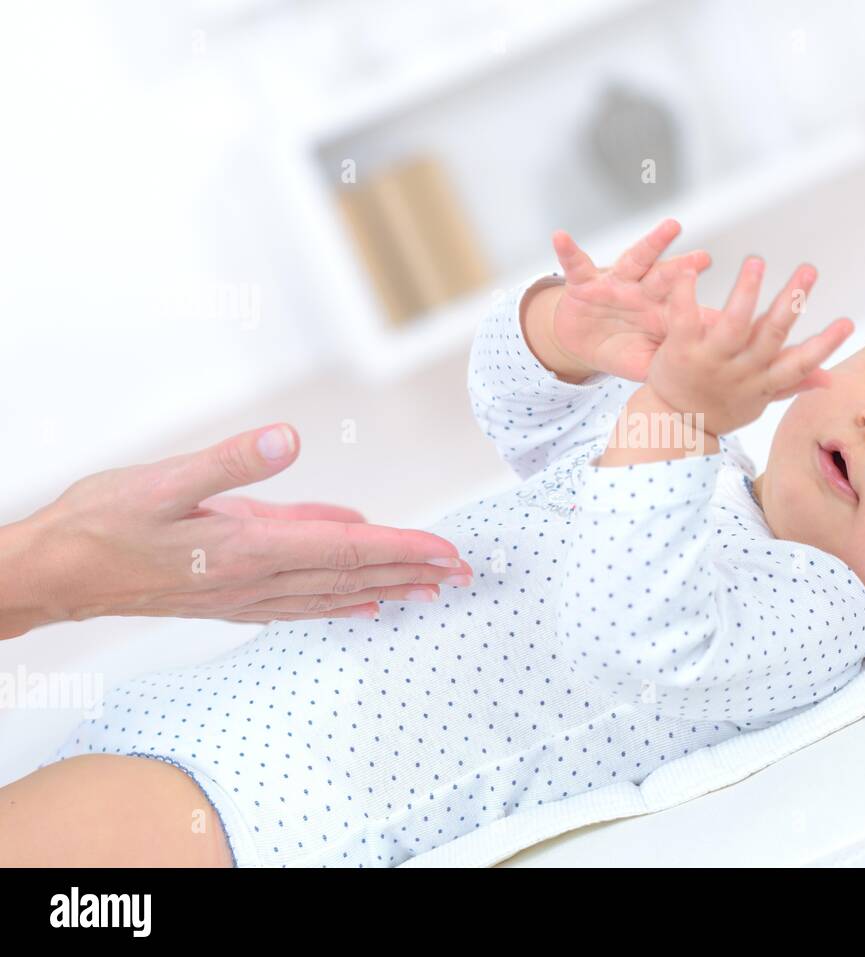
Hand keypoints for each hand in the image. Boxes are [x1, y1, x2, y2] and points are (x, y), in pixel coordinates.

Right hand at [0, 424, 472, 639]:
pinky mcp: (232, 596)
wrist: (56, 576)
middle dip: (413, 572)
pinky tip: (362, 603)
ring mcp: (247, 593)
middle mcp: (258, 579)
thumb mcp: (161, 481)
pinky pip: (302, 601)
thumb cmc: (102, 524)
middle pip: (353, 576)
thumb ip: (230, 462)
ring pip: (334, 593)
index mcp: (250, 549)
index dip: (403, 548)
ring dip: (386, 589)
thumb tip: (288, 438)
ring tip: (430, 590)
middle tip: (464, 572)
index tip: (447, 551)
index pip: (347, 548)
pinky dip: (341, 600)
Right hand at [545, 218, 713, 381]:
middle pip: (668, 278)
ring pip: (636, 260)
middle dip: (685, 268)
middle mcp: (644, 293)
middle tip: (705, 260)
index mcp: (662, 314)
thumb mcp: (645, 362)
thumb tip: (704, 380)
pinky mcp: (584, 283)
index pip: (687, 310)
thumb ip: (668, 365)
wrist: (583, 340)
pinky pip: (576, 265)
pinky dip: (568, 251)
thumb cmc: (621, 347)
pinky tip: (561, 236)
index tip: (731, 306)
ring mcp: (616, 284)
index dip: (706, 311)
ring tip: (672, 225)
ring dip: (653, 243)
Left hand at [644, 257, 853, 435]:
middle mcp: (741, 370)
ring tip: (757, 263)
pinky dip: (686, 293)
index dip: (825, 345)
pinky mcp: (681, 351)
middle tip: (807, 270)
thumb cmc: (718, 409)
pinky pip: (685, 319)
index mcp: (763, 381)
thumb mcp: (759, 402)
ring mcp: (710, 360)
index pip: (800, 363)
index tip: (846, 323)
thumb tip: (831, 378)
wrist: (672, 422)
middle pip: (771, 335)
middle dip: (791, 301)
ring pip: (733, 325)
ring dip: (747, 291)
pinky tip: (690, 270)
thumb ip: (793, 383)